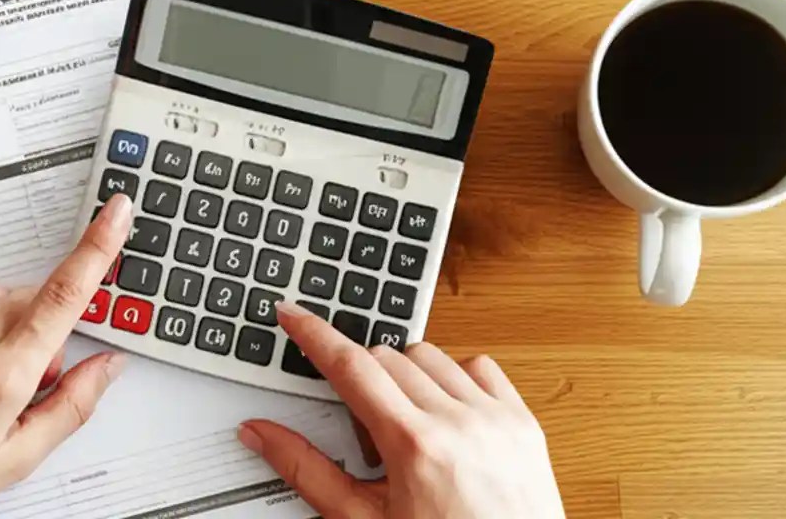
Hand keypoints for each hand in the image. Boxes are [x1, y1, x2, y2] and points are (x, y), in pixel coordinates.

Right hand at [238, 303, 564, 518]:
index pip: (351, 366)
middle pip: (386, 357)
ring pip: (430, 355)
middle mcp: (459, 422)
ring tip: (405, 428)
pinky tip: (445, 414)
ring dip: (406, 376)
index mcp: (415, 445)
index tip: (293, 315)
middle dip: (361, 379)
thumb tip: (262, 435)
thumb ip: (307, 470)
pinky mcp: (523, 421)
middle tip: (362, 429)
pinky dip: (455, 379)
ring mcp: (496, 417)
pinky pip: (480, 368)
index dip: (314, 334)